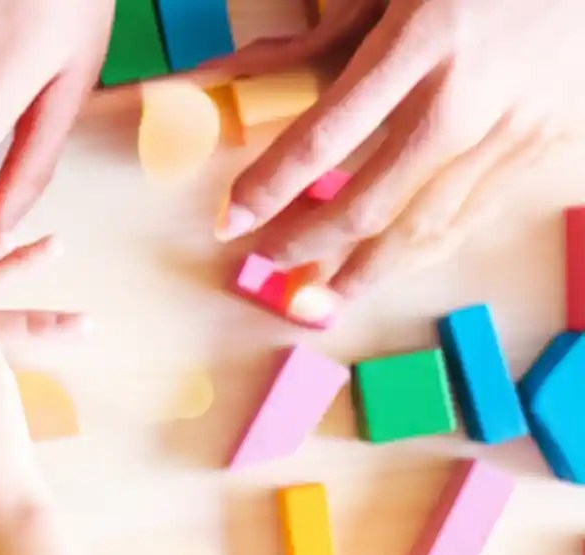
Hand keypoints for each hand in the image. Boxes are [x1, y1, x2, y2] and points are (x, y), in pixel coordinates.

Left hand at [203, 0, 580, 297]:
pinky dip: (421, 249)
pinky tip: (386, 266)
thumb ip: (317, 38)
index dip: (269, 188)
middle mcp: (469, 96)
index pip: (324, 138)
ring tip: (319, 294)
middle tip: (267, 259)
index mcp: (421, 41)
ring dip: (364, 269)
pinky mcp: (548, 143)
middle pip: (371, 201)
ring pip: (424, 226)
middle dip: (308, 242)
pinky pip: (472, 216)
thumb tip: (233, 72)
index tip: (229, 222)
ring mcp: (516, 127)